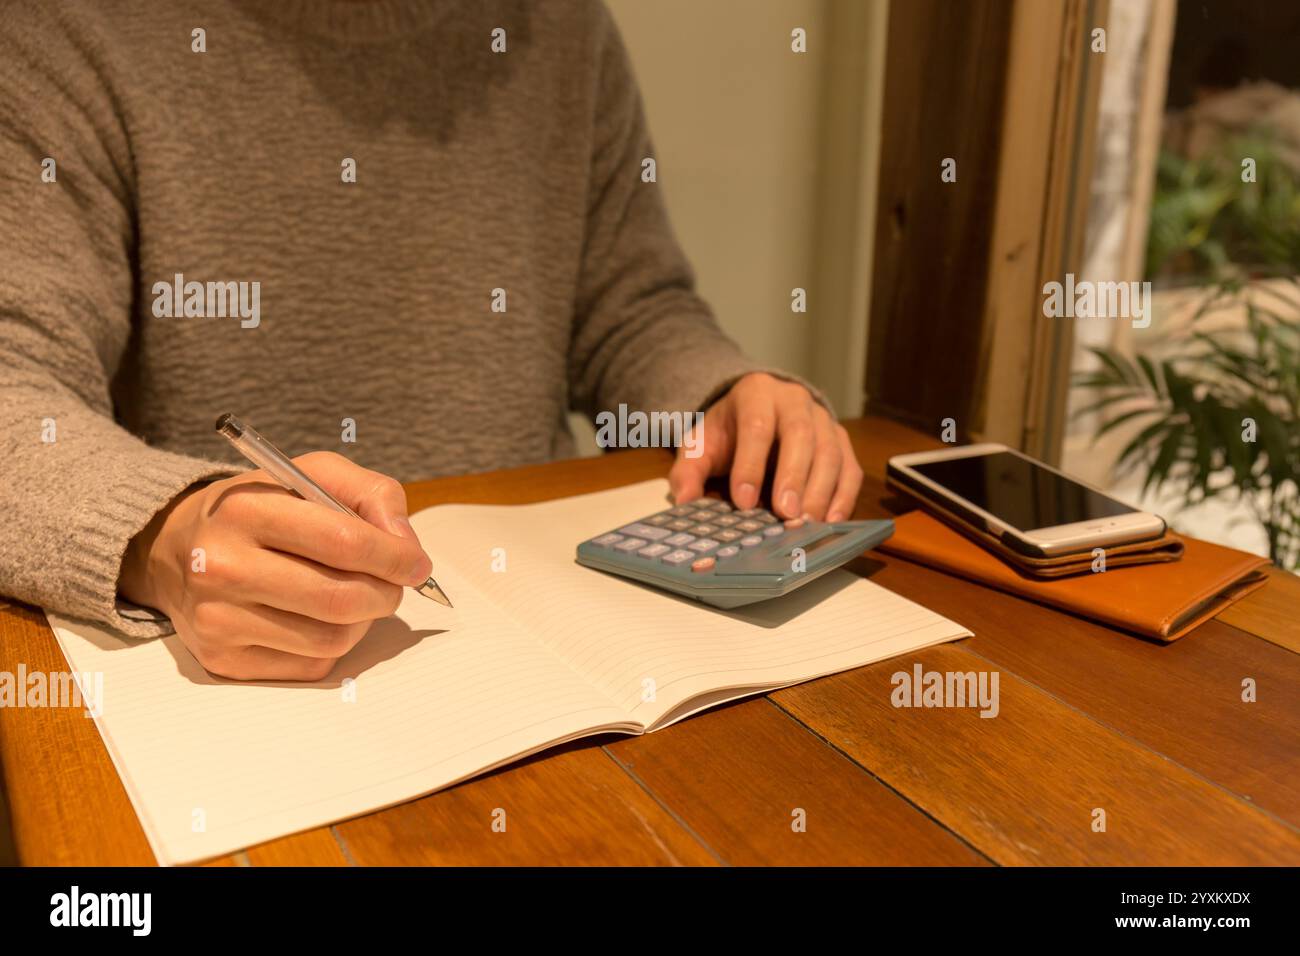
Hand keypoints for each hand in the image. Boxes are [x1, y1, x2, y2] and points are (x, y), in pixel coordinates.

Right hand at [119, 452, 432, 681]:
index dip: (395, 556)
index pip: (343, 542)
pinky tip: (318, 618)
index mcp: (247, 509)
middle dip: (387, 593)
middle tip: (395, 585)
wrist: (178, 549)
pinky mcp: (223, 660)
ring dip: (363, 621)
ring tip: (355, 595)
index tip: (417, 564)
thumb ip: (372, 495)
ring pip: (332, 639)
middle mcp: (223, 566)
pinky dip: (333, 644)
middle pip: (340, 599)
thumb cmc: (263, 509)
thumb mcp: (313, 476)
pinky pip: (311, 666)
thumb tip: (407, 547)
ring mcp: (218, 620)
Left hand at [668, 372, 863, 520]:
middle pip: (800, 434)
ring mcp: (823, 419)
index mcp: (756, 393)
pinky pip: (849, 468)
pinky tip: (830, 521)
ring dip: (820, 490)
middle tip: (785, 513)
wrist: (755, 412)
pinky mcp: (841, 441)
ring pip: (830, 451)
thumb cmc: (728, 433)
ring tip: (806, 523)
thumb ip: (689, 470)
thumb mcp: (700, 445)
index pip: (756, 426)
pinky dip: (844, 496)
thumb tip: (685, 500)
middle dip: (793, 476)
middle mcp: (795, 401)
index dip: (751, 465)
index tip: (743, 502)